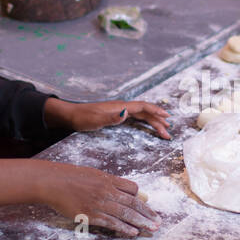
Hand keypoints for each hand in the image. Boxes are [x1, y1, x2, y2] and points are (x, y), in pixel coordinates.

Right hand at [39, 162, 158, 237]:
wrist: (52, 182)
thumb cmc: (70, 177)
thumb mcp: (93, 175)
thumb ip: (108, 182)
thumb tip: (121, 190)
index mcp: (108, 179)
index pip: (132, 188)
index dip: (140, 198)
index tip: (146, 206)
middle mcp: (107, 191)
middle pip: (133, 202)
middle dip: (148, 213)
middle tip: (158, 221)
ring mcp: (99, 203)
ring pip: (126, 213)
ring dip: (141, 222)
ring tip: (152, 229)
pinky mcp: (91, 215)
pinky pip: (111, 222)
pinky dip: (124, 228)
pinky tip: (133, 232)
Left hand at [49, 98, 170, 138]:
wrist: (72, 116)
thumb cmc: (83, 118)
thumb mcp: (96, 120)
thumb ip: (112, 117)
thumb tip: (126, 113)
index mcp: (120, 106)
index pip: (142, 106)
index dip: (156, 111)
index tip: (167, 118)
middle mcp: (122, 107)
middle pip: (145, 111)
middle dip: (158, 121)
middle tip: (168, 132)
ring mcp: (120, 110)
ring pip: (141, 114)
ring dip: (153, 121)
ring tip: (163, 130)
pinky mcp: (117, 115)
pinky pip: (136, 117)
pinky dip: (145, 121)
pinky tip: (149, 125)